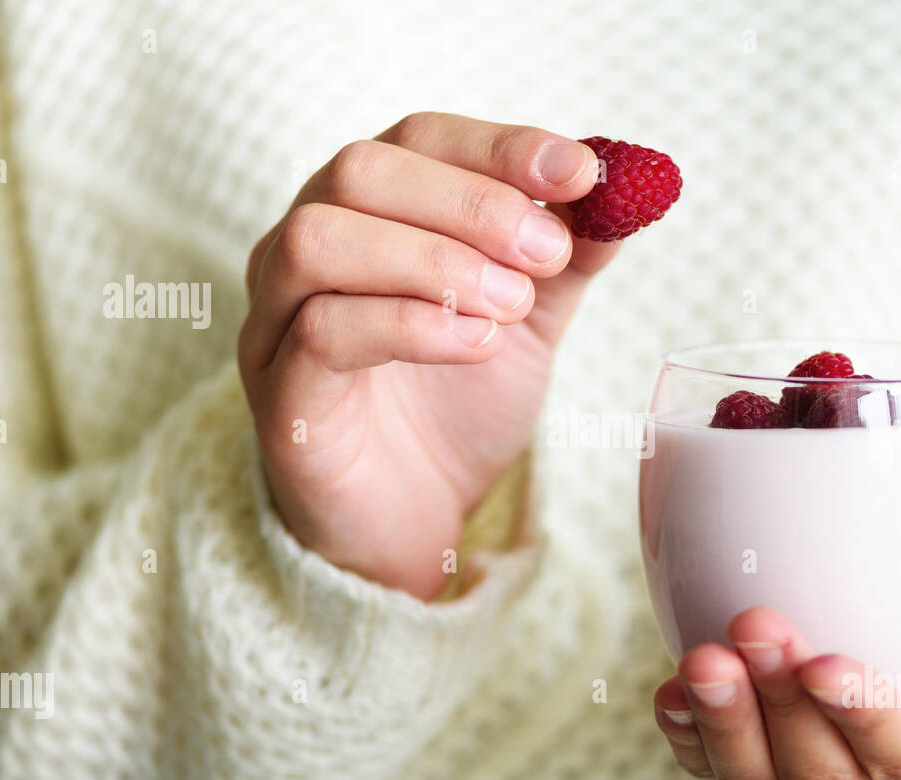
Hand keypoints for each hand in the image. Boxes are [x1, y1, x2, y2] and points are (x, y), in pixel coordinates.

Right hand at [238, 113, 620, 597]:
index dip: (499, 146)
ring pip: (321, 241)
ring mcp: (277, 320)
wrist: (416, 520)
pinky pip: (322, 333)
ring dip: (432, 261)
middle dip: (470, 203)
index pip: (418, 138)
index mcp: (369, 214)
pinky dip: (410, 325)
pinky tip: (477, 345)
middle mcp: (306, 249)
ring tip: (510, 307)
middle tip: (547, 254)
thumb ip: (567, 256)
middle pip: (359, 171)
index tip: (579, 171)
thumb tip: (624, 190)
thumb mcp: (529, 319)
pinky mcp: (279, 396)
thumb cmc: (459, 406)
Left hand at [653, 575, 900, 779]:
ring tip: (707, 658)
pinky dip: (687, 735)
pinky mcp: (757, 774)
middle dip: (784, 706)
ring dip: (728, 720)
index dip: (865, 721)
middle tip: (758, 628)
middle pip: (824, 779)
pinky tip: (673, 692)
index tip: (827, 663)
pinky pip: (711, 770)